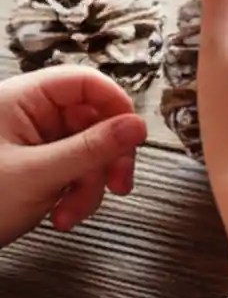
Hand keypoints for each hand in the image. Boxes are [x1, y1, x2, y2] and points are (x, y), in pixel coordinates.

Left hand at [0, 66, 146, 247]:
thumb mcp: (39, 175)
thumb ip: (92, 149)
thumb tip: (138, 126)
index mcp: (20, 99)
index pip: (84, 82)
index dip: (115, 105)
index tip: (134, 136)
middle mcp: (28, 115)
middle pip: (94, 121)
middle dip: (107, 159)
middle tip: (118, 186)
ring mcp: (34, 142)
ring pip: (89, 152)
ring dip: (90, 187)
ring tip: (70, 215)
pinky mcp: (38, 166)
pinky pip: (76, 172)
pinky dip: (77, 195)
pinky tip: (60, 216)